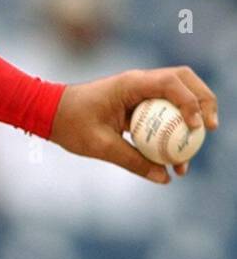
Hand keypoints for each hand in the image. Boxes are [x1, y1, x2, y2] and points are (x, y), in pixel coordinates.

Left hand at [48, 66, 219, 183]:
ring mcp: (139, 91)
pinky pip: (162, 112)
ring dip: (190, 117)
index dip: (190, 102)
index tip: (194, 127)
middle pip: (184, 81)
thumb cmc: (68, 123)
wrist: (47, 112)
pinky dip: (172, 129)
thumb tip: (164, 177)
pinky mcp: (135, 103)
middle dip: (203, 101)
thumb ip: (132, 160)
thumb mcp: (99, 145)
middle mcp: (139, 82)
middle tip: (210, 129)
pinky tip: (173, 158)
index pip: (172, 83)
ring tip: (191, 152)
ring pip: (177, 96)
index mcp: (130, 83)